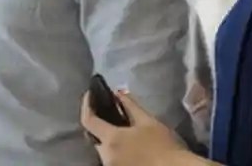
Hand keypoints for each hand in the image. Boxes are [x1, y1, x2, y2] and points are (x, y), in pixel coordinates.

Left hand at [80, 89, 194, 165]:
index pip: (88, 120)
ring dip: (110, 141)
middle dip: (100, 126)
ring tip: (124, 134)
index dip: (87, 105)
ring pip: (104, 152)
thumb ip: (130, 106)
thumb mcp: (148, 122)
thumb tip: (117, 93)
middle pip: (95, 138)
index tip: (90, 94)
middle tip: (111, 116)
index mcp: (111, 139)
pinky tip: (128, 148)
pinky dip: (116, 152)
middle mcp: (106, 156)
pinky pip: (112, 161)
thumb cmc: (164, 145)